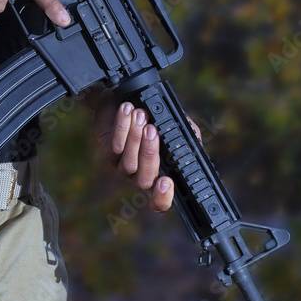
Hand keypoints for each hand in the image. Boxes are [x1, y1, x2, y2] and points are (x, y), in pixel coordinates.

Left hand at [93, 92, 202, 212]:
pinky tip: (127, 110)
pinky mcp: (106, 153)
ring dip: (135, 137)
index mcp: (159, 172)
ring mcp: (121, 166)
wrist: (123, 99)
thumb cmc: (153, 115)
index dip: (163, 198)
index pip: (159, 200)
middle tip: (152, 130)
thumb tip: (194, 147)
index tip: (167, 182)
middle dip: (150, 155)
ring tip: (141, 114)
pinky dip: (122, 126)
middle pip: (144, 181)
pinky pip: (114, 147)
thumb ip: (187, 138)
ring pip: (129, 163)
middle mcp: (139, 174)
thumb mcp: (175, 124)